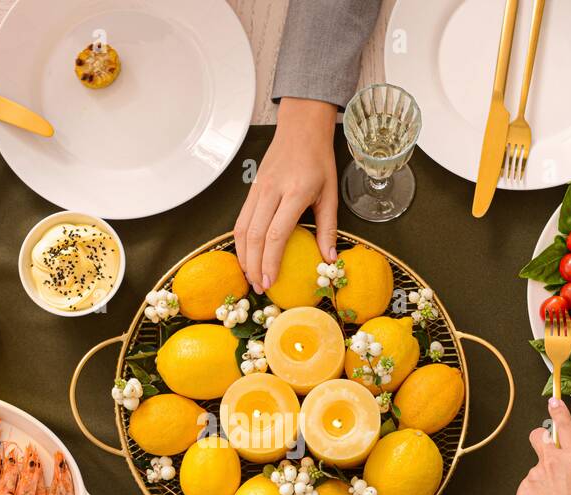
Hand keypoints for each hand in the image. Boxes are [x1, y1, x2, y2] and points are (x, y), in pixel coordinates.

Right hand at [234, 97, 337, 293]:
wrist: (301, 129)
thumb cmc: (319, 161)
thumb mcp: (330, 194)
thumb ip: (328, 228)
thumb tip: (329, 259)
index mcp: (294, 192)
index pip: (276, 233)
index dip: (270, 261)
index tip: (271, 281)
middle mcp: (271, 191)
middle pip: (254, 236)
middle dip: (254, 266)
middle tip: (259, 288)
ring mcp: (257, 189)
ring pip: (241, 229)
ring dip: (244, 257)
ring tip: (251, 278)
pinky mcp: (250, 189)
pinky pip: (240, 220)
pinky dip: (240, 243)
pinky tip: (247, 257)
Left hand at [515, 398, 570, 494]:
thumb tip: (569, 468)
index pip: (564, 425)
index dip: (558, 411)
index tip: (553, 403)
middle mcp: (554, 461)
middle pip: (538, 437)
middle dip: (541, 440)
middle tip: (546, 453)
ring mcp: (535, 475)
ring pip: (535, 470)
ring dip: (542, 481)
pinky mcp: (523, 490)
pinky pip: (528, 488)